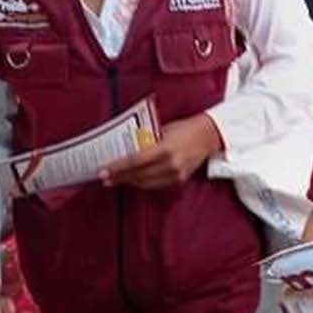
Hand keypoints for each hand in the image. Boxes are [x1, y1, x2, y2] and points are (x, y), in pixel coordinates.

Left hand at [101, 113, 222, 190]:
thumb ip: (146, 141)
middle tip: (104, 176)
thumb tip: (126, 149)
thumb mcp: (163, 130)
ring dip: (129, 181)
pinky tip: (133, 179)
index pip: (135, 161)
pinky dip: (142, 182)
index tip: (104, 170)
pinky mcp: (179, 180)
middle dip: (119, 177)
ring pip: (145, 183)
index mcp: (165, 149)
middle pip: (138, 175)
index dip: (118, 167)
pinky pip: (155, 185)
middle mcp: (170, 165)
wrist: (208, 136)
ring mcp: (175, 175)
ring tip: (116, 179)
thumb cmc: (185, 128)